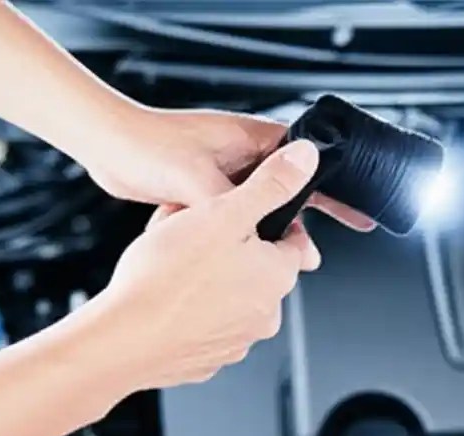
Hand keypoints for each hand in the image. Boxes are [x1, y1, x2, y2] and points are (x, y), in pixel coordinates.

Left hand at [83, 106, 374, 231]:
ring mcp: (221, 175)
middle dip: (306, 221)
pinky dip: (237, 239)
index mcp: (253, 141)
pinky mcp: (200, 194)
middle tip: (330, 244)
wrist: (105, 147)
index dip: (335, 189)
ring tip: (279, 266)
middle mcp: (241, 156)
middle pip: (289, 191)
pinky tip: (235, 260)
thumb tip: (291, 217)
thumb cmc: (150, 148)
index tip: (358, 211)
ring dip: (267, 236)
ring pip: (258, 212)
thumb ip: (252, 198)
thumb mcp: (207, 181)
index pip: (307, 165)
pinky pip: (231, 222)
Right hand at [85, 139, 319, 390]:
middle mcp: (266, 315)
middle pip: (255, 266)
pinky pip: (203, 324)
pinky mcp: (207, 359)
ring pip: (228, 294)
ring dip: (207, 277)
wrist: (123, 340)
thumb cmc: (167, 278)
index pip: (292, 239)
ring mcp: (237, 342)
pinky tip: (163, 296)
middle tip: (190, 234)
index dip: (260, 217)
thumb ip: (270, 185)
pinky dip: (188, 310)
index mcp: (278, 277)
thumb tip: (305, 160)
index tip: (232, 211)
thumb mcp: (224, 212)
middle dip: (227, 246)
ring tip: (170, 264)